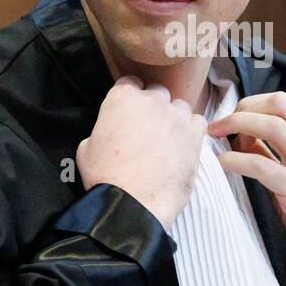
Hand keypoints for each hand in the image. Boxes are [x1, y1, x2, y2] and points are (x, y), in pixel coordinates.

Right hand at [76, 75, 207, 229]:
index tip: (130, 111)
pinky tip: (183, 145)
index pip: (130, 82)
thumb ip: (103, 129)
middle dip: (153, 107)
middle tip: (148, 129)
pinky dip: (192, 131)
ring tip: (167, 140)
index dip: (130, 97)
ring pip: (179, 106)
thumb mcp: (87, 147)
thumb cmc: (105, 177)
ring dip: (173, 118)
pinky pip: (198, 122)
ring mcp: (176, 116)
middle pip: (157, 92)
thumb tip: (111, 133)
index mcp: (122, 98)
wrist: (131, 203)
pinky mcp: (194, 135)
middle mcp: (152, 101)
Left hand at [207, 91, 285, 285]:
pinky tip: (224, 164)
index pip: (285, 104)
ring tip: (215, 136)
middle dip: (242, 108)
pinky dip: (238, 160)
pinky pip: (264, 167)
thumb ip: (281, 157)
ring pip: (273, 128)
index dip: (253, 104)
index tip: (233, 118)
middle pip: (278, 107)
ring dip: (237, 125)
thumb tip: (248, 139)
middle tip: (219, 125)